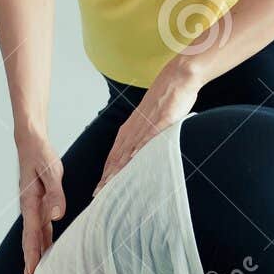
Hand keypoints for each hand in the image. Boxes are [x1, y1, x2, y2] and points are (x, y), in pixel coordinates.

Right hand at [16, 132, 65, 273]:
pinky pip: (41, 230)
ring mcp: (34, 209)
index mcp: (30, 204)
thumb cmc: (41, 156)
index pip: (31, 236)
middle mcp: (30, 210)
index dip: (32, 256)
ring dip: (35, 257)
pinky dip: (42, 244)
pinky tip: (47, 253)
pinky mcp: (39, 205)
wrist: (31, 144)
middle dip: (29, 264)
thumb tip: (58, 216)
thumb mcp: (51, 171)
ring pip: (34, 238)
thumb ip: (55, 194)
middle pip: (29, 242)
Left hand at [94, 60, 200, 194]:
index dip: (106, 173)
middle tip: (97, 194)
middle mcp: (132, 130)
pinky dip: (136, 154)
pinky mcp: (158, 124)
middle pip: (116, 158)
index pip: (114, 156)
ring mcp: (144, 128)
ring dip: (116, 171)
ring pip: (126, 153)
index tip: (99, 188)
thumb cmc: (165, 100)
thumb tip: (143, 152)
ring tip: (108, 186)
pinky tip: (130, 164)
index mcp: (129, 130)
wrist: (175, 80)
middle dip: (106, 177)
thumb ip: (145, 137)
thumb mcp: (150, 121)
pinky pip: (145, 141)